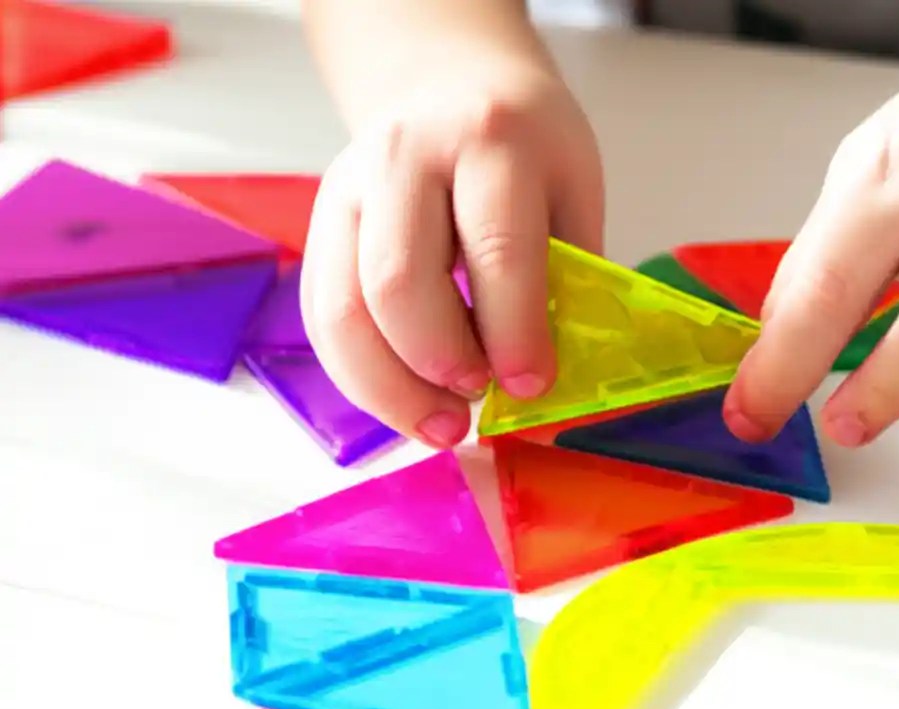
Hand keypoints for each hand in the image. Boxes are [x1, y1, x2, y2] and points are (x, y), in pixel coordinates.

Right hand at [301, 51, 603, 448]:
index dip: (514, 332)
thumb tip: (550, 385)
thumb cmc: (525, 149)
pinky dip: (360, 375)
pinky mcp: (319, 226)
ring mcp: (349, 190)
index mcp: (490, 141)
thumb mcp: (571, 193)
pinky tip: (404, 398)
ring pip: (342, 309)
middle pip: (398, 282)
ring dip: (389, 388)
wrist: (450, 86)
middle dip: (438, 363)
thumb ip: (566, 278)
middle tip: (479, 401)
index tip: (532, 386)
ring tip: (440, 423)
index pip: (495, 247)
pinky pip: (322, 317)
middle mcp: (406, 158)